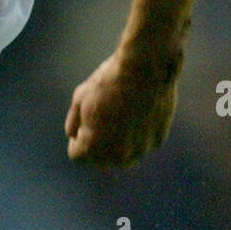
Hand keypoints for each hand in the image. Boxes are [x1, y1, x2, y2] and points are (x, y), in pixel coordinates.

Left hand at [64, 51, 179, 168]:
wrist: (145, 69)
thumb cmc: (109, 81)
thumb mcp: (80, 98)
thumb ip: (73, 122)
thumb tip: (74, 135)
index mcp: (93, 147)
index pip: (77, 156)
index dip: (77, 140)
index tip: (84, 124)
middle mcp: (117, 156)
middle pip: (101, 160)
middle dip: (98, 146)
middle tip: (102, 119)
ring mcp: (140, 150)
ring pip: (124, 156)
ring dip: (119, 144)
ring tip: (121, 116)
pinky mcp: (157, 141)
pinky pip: (142, 144)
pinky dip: (138, 135)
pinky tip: (138, 112)